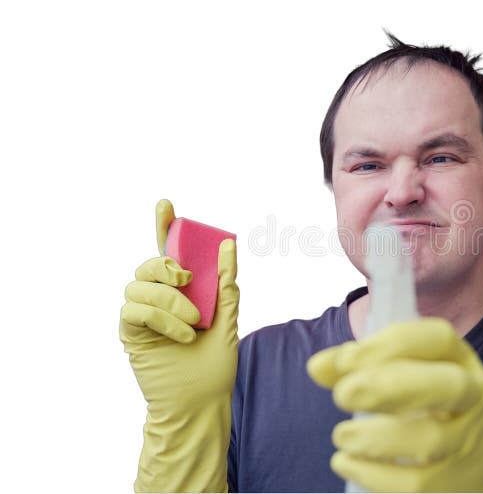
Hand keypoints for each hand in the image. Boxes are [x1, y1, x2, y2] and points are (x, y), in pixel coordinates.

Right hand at [120, 199, 237, 491]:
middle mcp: (159, 298)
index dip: (164, 226)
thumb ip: (226, 283)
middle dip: (167, 265)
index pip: (169, 251)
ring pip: (140, 285)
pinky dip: (161, 318)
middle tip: (189, 279)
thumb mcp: (228, 318)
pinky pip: (134, 310)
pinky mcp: (130, 333)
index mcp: (183, 290)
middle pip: (150, 263)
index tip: (167, 204)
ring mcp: (142, 315)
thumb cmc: (215, 363)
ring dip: (171, 301)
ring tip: (193, 323)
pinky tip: (182, 334)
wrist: (202, 401)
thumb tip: (227, 244)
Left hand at [307, 318, 482, 491]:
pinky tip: (347, 462)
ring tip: (341, 436)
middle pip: (448, 386)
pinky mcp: (458, 486)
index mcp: (463, 362)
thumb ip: (364, 367)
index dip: (391, 344)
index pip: (439, 339)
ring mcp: (470, 446)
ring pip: (430, 442)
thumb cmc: (439, 412)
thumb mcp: (415, 378)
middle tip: (342, 395)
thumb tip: (318, 366)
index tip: (345, 359)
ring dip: (375, 438)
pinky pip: (417, 484)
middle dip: (390, 386)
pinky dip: (374, 474)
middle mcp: (474, 400)